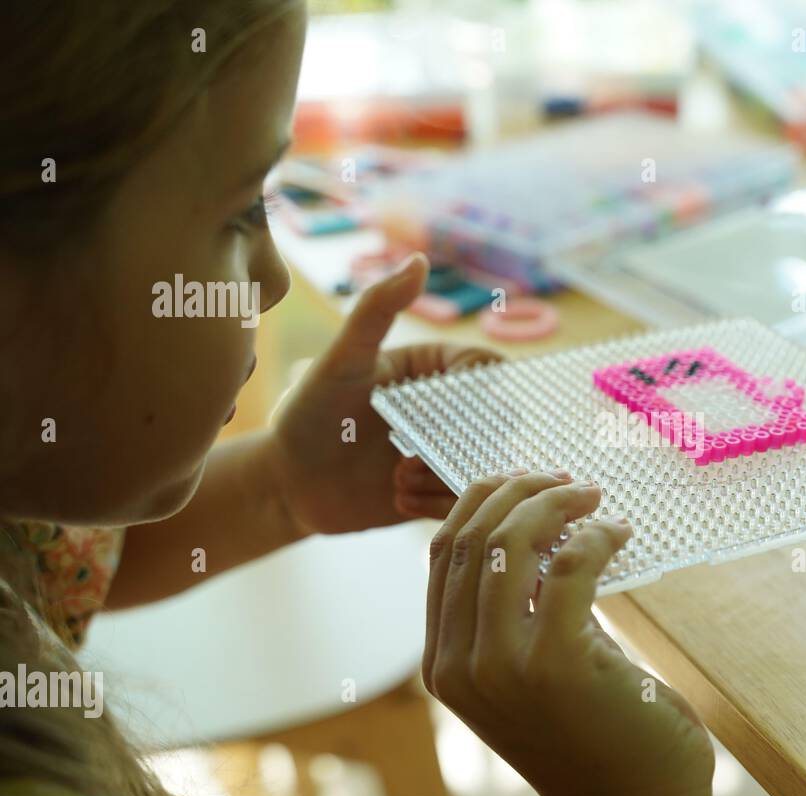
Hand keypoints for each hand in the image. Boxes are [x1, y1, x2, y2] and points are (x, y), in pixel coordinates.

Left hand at [264, 254, 500, 535]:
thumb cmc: (308, 414)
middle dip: (458, 442)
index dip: (478, 389)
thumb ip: (377, 309)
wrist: (287, 485)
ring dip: (440, 475)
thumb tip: (419, 260)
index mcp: (434, 370)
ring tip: (395, 478)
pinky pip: (464, 501)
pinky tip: (396, 499)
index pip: (486, 369)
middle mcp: (447, 411)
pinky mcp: (440, 495)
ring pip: (483, 464)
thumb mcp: (342, 360)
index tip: (442, 409)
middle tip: (409, 454)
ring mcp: (446, 454)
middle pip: (495, 421)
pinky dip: (435, 504)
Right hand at [423, 471, 717, 795]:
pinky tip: (618, 533)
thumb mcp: (527, 671)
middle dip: (519, 490)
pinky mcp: (556, 663)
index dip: (482, 500)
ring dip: (557, 503)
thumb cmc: (592, 730)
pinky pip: (568, 564)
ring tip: (594, 497)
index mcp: (443, 665)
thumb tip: (522, 521)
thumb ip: (507, 614)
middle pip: (470, 538)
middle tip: (569, 481)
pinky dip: (596, 535)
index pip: (441, 552)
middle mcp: (458, 667)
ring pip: (509, 542)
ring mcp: (502, 667)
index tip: (528, 481)